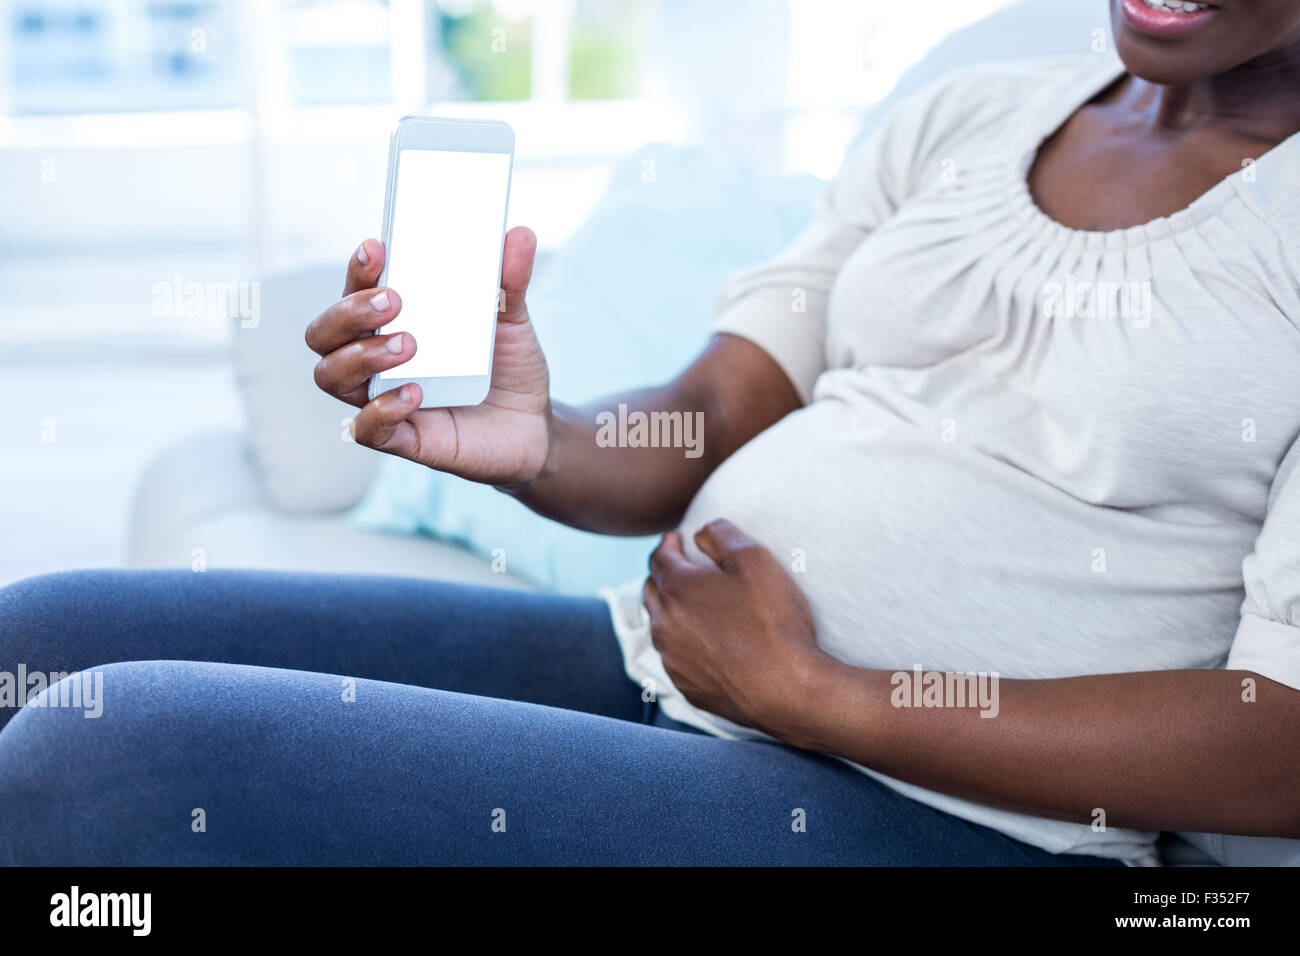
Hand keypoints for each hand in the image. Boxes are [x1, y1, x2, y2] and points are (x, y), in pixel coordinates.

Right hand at [305, 226, 551, 485]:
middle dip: (349, 312)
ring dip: (362, 356)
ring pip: (332, 376)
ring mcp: (383, 399)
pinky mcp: (404, 439)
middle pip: (325, 333)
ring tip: (409, 345)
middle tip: (394, 301)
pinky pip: (367, 429)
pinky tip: (413, 394)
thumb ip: (509, 281)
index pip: (353, 291)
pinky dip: (382, 410)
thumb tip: (521, 235)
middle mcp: (375, 359)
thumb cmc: (508, 368)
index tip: (376, 248)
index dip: (357, 269)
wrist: (534, 427)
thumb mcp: (512, 321)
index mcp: (391, 322)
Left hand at [643, 519, 834, 738]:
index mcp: (677, 589)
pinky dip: (685, 645)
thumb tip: (699, 531)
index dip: (668, 544)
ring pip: (661, 626)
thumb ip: (721, 534)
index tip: (676, 539)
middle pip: (651, 591)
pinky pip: (677, 659)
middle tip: (679, 568)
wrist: (788, 689)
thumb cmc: (772, 621)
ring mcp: (673, 659)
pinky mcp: (686, 687)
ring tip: (692, 605)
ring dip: (671, 612)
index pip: (659, 557)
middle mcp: (664, 624)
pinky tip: (706, 644)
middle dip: (663, 575)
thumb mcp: (754, 559)